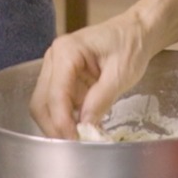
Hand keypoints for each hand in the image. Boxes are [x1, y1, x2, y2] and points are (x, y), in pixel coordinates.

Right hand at [30, 13, 152, 138]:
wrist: (136, 31)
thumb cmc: (131, 45)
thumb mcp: (121, 74)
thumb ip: (100, 99)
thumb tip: (84, 125)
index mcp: (66, 51)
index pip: (55, 94)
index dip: (62, 122)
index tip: (74, 141)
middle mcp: (54, 57)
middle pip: (41, 101)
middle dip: (54, 127)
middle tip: (74, 146)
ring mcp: (55, 67)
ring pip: (45, 104)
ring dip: (59, 124)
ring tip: (79, 139)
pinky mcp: (63, 77)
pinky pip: (58, 102)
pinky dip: (66, 117)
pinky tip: (81, 128)